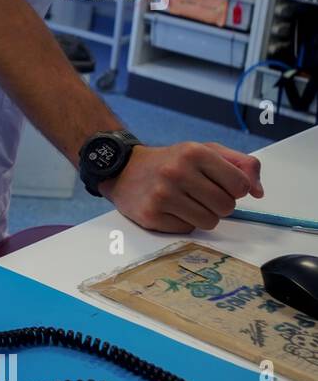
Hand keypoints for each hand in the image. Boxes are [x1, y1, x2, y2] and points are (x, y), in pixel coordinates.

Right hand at [101, 142, 263, 232]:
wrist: (122, 169)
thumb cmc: (170, 161)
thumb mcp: (205, 150)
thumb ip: (240, 164)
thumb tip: (258, 191)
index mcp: (195, 153)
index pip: (240, 186)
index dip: (234, 189)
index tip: (220, 185)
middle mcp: (177, 172)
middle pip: (226, 207)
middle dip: (219, 205)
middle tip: (202, 195)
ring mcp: (162, 195)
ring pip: (209, 222)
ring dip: (203, 216)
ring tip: (187, 203)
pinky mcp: (151, 215)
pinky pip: (186, 230)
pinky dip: (183, 223)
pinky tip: (170, 210)